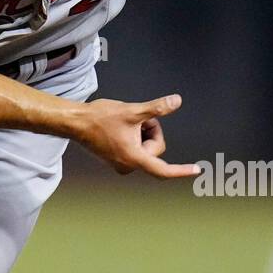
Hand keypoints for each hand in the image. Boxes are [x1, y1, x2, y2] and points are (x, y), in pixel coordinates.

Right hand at [71, 94, 199, 178]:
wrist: (75, 122)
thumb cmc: (100, 118)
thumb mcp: (132, 111)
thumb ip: (157, 108)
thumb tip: (176, 101)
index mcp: (134, 158)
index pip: (163, 170)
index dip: (181, 170)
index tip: (196, 170)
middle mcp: (128, 165)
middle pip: (154, 149)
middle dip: (150, 131)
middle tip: (138, 118)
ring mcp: (121, 163)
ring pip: (145, 148)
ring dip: (141, 132)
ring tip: (127, 121)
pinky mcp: (116, 159)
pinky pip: (135, 148)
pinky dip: (134, 136)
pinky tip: (121, 126)